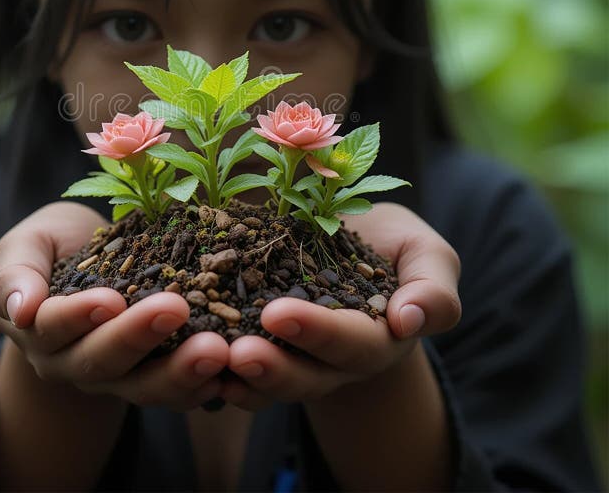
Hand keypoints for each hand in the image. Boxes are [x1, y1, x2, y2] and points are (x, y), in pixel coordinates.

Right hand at [0, 201, 228, 411]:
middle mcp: (70, 361)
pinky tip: (230, 369)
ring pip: (142, 385)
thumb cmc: (54, 245)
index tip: (109, 298)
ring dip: (179, 370)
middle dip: (137, 337)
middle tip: (174, 309)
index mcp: (35, 327)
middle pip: (100, 360)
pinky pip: (174, 393)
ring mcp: (112, 376)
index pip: (52, 326)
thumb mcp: (29, 242)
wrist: (84, 265)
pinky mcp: (148, 378)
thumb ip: (15, 270)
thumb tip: (20, 308)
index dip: (79, 316)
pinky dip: (202, 385)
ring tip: (216, 348)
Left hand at [219, 202, 461, 409]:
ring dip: (237, 373)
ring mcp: (295, 355)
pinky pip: (238, 366)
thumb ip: (434, 288)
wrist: (356, 242)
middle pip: (305, 374)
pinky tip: (185, 353)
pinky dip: (214, 366)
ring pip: (267, 378)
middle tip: (237, 352)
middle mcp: (333, 360)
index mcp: (376, 339)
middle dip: (272, 365)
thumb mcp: (427, 256)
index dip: (317, 332)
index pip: (351, 343)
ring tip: (206, 356)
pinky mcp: (260, 339)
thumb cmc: (396, 248)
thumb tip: (411, 319)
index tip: (280, 313)